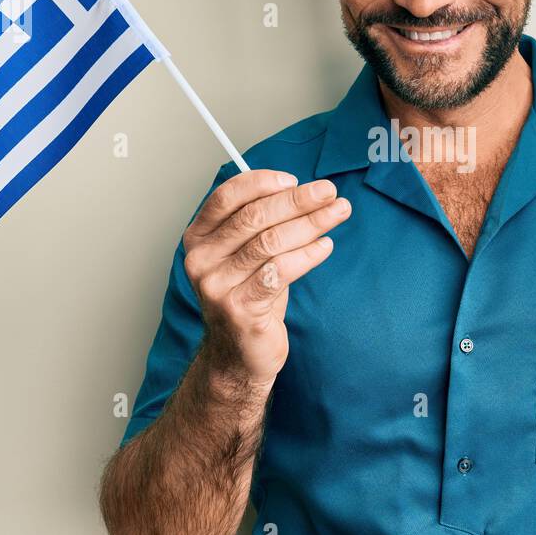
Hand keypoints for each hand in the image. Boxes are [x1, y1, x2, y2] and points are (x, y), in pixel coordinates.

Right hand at [182, 170, 350, 386]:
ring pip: (270, 242)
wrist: (239, 355)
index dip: (262, 182)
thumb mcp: (245, 255)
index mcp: (198, 239)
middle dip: (297, 200)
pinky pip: (280, 272)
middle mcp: (201, 260)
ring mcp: (217, 286)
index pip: (227, 197)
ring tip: (337, 213)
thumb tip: (301, 189)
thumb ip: (260, 224)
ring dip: (310, 223)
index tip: (294, 179)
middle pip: (254, 217)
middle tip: (329, 192)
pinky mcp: (240, 309)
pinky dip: (307, 255)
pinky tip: (326, 246)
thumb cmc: (249, 297)